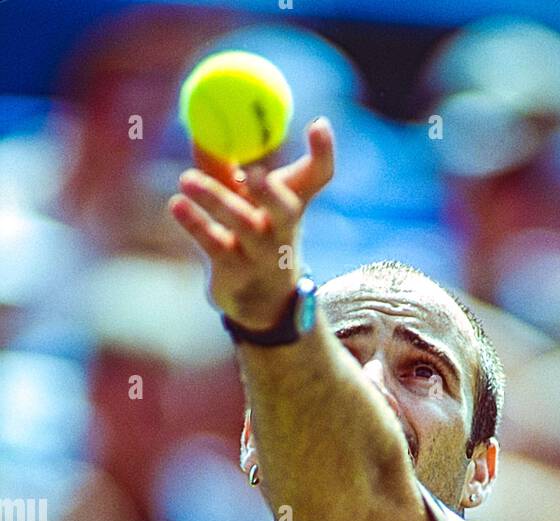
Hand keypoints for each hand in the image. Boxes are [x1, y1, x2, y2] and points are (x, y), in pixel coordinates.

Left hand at [168, 117, 334, 331]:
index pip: (319, 176)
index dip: (323, 152)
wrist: (259, 299)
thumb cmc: (252, 231)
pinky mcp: (235, 271)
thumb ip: (224, 164)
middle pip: (285, 210)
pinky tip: (176, 205)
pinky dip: (195, 224)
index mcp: (292, 203)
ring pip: (242, 225)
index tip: (319, 123)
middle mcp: (282, 229)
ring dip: (215, 201)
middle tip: (253, 171)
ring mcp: (261, 253)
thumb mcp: (246, 197)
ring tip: (187, 180)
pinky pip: (214, 245)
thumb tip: (197, 126)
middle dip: (271, 191)